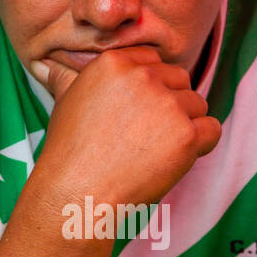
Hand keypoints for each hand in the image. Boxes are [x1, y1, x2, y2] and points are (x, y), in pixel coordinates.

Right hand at [31, 45, 220, 209]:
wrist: (78, 194)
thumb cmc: (69, 153)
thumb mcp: (64, 103)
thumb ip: (65, 78)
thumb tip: (45, 64)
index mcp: (115, 62)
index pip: (154, 61)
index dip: (152, 88)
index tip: (139, 114)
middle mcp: (143, 77)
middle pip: (180, 80)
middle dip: (171, 105)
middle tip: (147, 136)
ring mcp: (167, 106)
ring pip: (197, 105)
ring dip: (185, 127)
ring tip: (155, 151)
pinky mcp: (186, 135)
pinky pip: (211, 130)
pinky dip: (201, 145)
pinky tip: (175, 159)